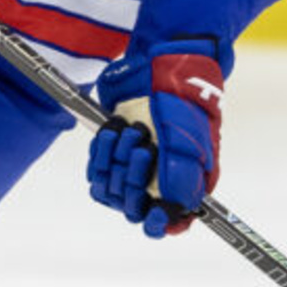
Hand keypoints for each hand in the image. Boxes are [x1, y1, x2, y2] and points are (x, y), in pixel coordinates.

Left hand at [86, 46, 223, 237]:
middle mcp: (158, 178)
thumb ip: (182, 186)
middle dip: (135, 178)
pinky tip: (112, 129)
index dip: (157, 223)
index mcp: (185, 182)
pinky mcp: (112, 149)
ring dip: (117, 160)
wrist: (160, 64)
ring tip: (131, 130)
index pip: (167, 222)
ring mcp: (134, 163)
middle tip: (144, 149)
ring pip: (112, 189)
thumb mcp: (190, 147)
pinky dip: (101, 152)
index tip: (152, 213)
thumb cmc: (182, 104)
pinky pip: (96, 170)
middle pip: (133, 206)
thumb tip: (171, 219)